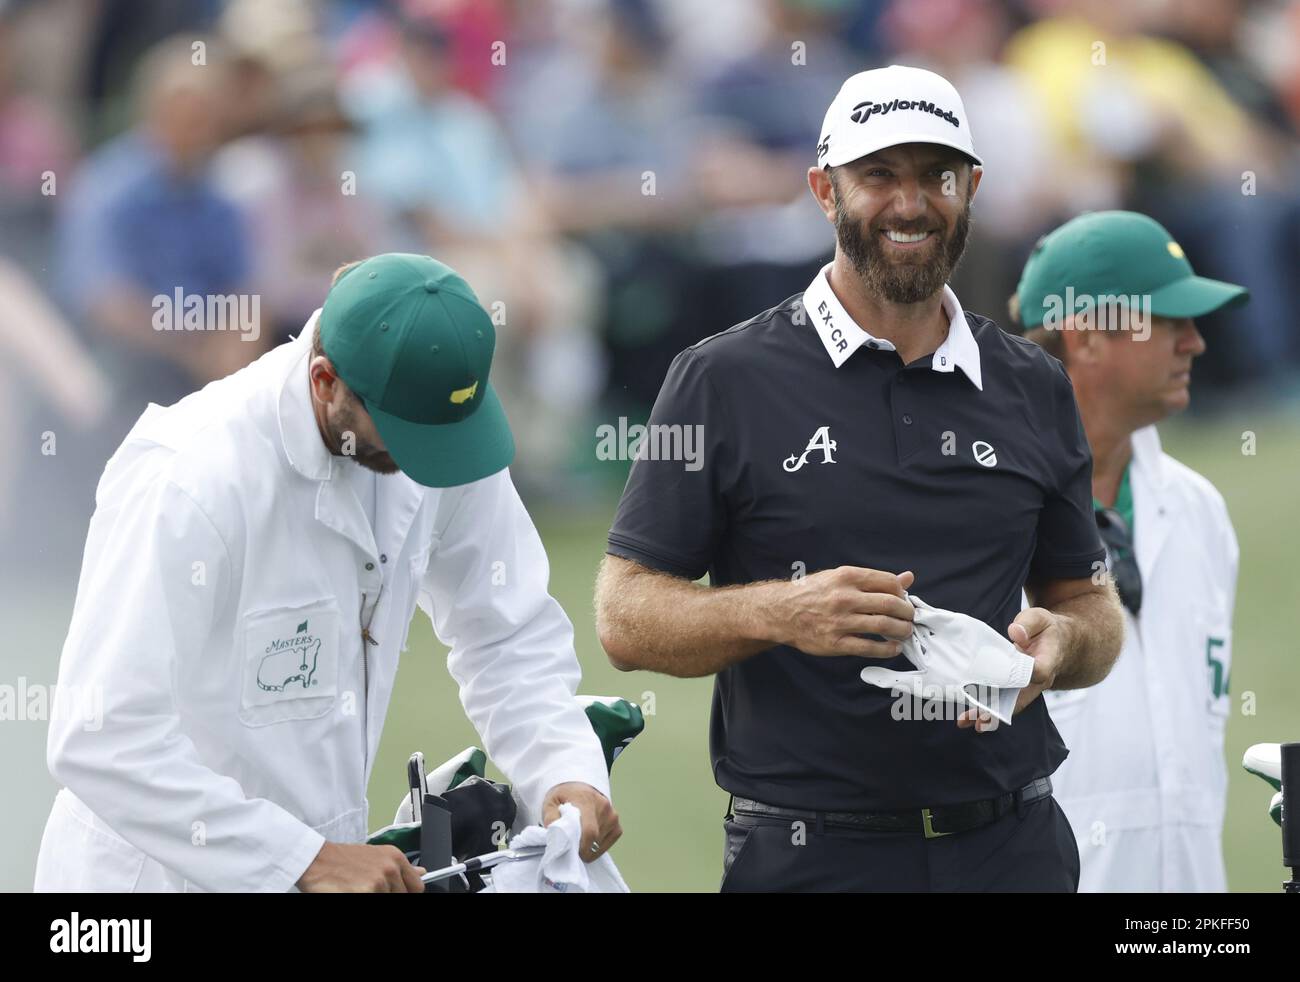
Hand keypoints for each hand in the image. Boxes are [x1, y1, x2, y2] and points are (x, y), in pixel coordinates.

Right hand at [296, 842, 425, 892]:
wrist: (316, 859)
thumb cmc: (343, 859)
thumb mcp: (376, 856)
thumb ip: (400, 867)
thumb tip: (422, 873)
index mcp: (395, 858)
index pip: (417, 886)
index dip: (407, 893)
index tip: (398, 893)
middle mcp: (390, 869)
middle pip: (403, 896)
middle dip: (388, 896)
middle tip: (370, 889)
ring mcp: (379, 882)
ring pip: (388, 899)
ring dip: (375, 897)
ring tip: (359, 888)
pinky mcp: (366, 893)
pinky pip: (374, 900)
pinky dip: (363, 898)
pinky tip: (353, 892)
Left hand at [542, 782, 621, 862]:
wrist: (577, 788)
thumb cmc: (563, 798)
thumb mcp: (550, 804)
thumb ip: (551, 819)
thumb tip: (557, 837)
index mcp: (586, 800)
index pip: (589, 830)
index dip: (581, 847)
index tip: (572, 853)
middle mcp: (603, 806)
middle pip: (594, 838)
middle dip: (581, 847)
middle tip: (569, 846)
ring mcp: (612, 815)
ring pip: (599, 842)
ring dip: (588, 846)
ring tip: (577, 836)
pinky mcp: (616, 824)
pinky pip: (608, 842)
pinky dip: (598, 846)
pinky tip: (588, 840)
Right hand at [778, 566, 914, 657]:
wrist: (781, 612)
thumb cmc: (812, 593)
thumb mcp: (840, 578)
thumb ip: (874, 579)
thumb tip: (908, 578)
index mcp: (846, 577)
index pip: (889, 582)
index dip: (902, 593)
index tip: (903, 599)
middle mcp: (844, 597)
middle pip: (890, 604)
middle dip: (907, 612)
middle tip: (910, 617)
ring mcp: (840, 621)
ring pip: (884, 626)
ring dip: (902, 630)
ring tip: (905, 632)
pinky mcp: (835, 642)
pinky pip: (869, 647)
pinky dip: (887, 649)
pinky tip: (893, 648)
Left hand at [957, 606, 1063, 732]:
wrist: (1060, 643)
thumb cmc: (1047, 629)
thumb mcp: (1040, 618)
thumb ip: (1028, 623)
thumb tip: (1015, 633)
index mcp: (1048, 661)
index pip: (1037, 672)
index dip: (1023, 675)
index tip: (1005, 677)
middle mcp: (1038, 680)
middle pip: (1020, 698)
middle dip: (999, 709)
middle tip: (980, 719)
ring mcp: (1027, 687)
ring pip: (1008, 704)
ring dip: (988, 714)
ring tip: (967, 722)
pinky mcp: (1016, 688)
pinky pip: (1002, 701)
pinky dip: (986, 709)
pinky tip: (968, 717)